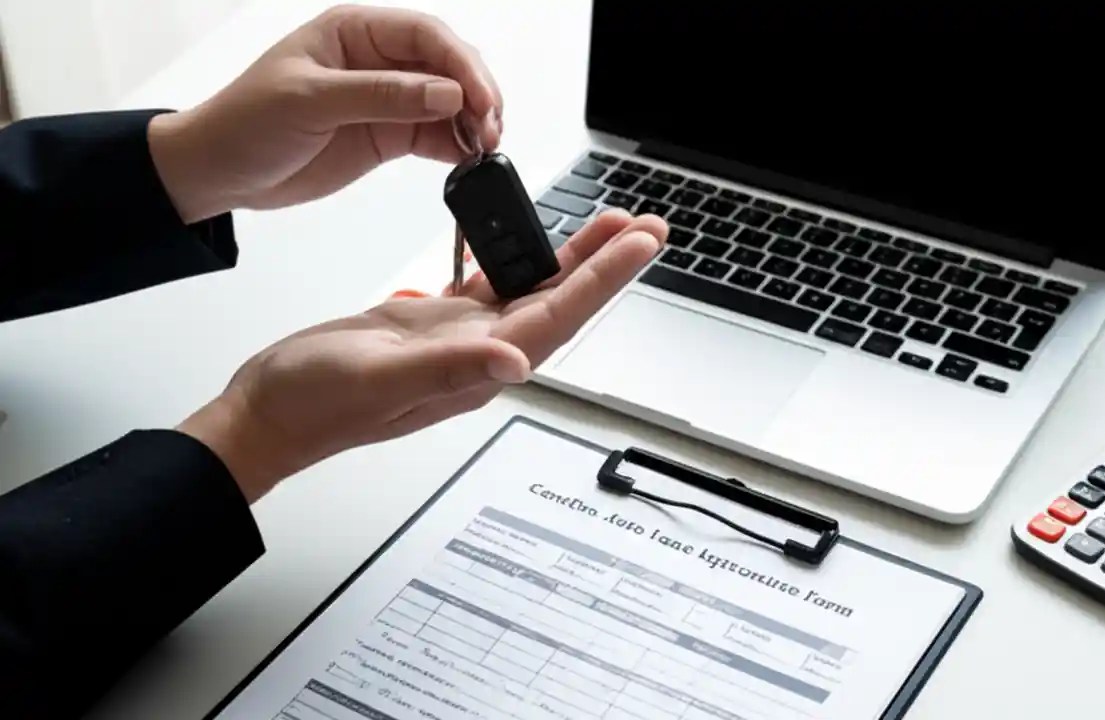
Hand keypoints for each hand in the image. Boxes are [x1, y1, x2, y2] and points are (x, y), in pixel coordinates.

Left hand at [147, 4, 502, 222]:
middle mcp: (377, 60)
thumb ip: (381, 96)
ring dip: (474, 124)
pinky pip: (436, 136)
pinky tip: (468, 162)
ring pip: (450, 102)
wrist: (218, 172)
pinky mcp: (388, 136)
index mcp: (355, 31)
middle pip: (448, 66)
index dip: (461, 65)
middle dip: (476, 95)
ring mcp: (386, 99)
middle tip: (491, 131)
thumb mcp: (309, 102)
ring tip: (485, 151)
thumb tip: (445, 94)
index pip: (426, 35)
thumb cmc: (244, 122)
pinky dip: (458, 148)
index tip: (479, 100)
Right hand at [177, 210, 666, 501]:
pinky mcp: (432, 323)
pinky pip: (490, 286)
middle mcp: (479, 354)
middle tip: (647, 225)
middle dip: (607, 263)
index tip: (642, 244)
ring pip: (531, 290)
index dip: (604, 279)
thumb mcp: (381, 379)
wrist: (270, 410)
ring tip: (609, 225)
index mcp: (477, 368)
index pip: (558, 316)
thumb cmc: (314, 404)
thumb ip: (450, 367)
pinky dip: (514, 259)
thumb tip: (516, 359)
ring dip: (571, 258)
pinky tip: (529, 242)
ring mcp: (458, 339)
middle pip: (560, 301)